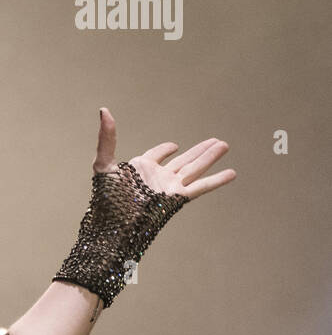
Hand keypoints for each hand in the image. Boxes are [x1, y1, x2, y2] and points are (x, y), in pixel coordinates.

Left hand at [92, 106, 236, 200]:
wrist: (113, 224)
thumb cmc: (104, 197)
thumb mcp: (103, 163)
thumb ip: (107, 138)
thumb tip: (104, 110)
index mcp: (139, 169)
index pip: (156, 155)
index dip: (164, 150)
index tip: (174, 145)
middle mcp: (156, 178)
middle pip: (183, 160)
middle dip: (199, 151)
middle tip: (217, 141)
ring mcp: (168, 188)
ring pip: (194, 168)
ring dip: (209, 157)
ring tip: (224, 145)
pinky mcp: (177, 198)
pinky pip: (200, 187)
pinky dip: (216, 180)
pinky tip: (231, 173)